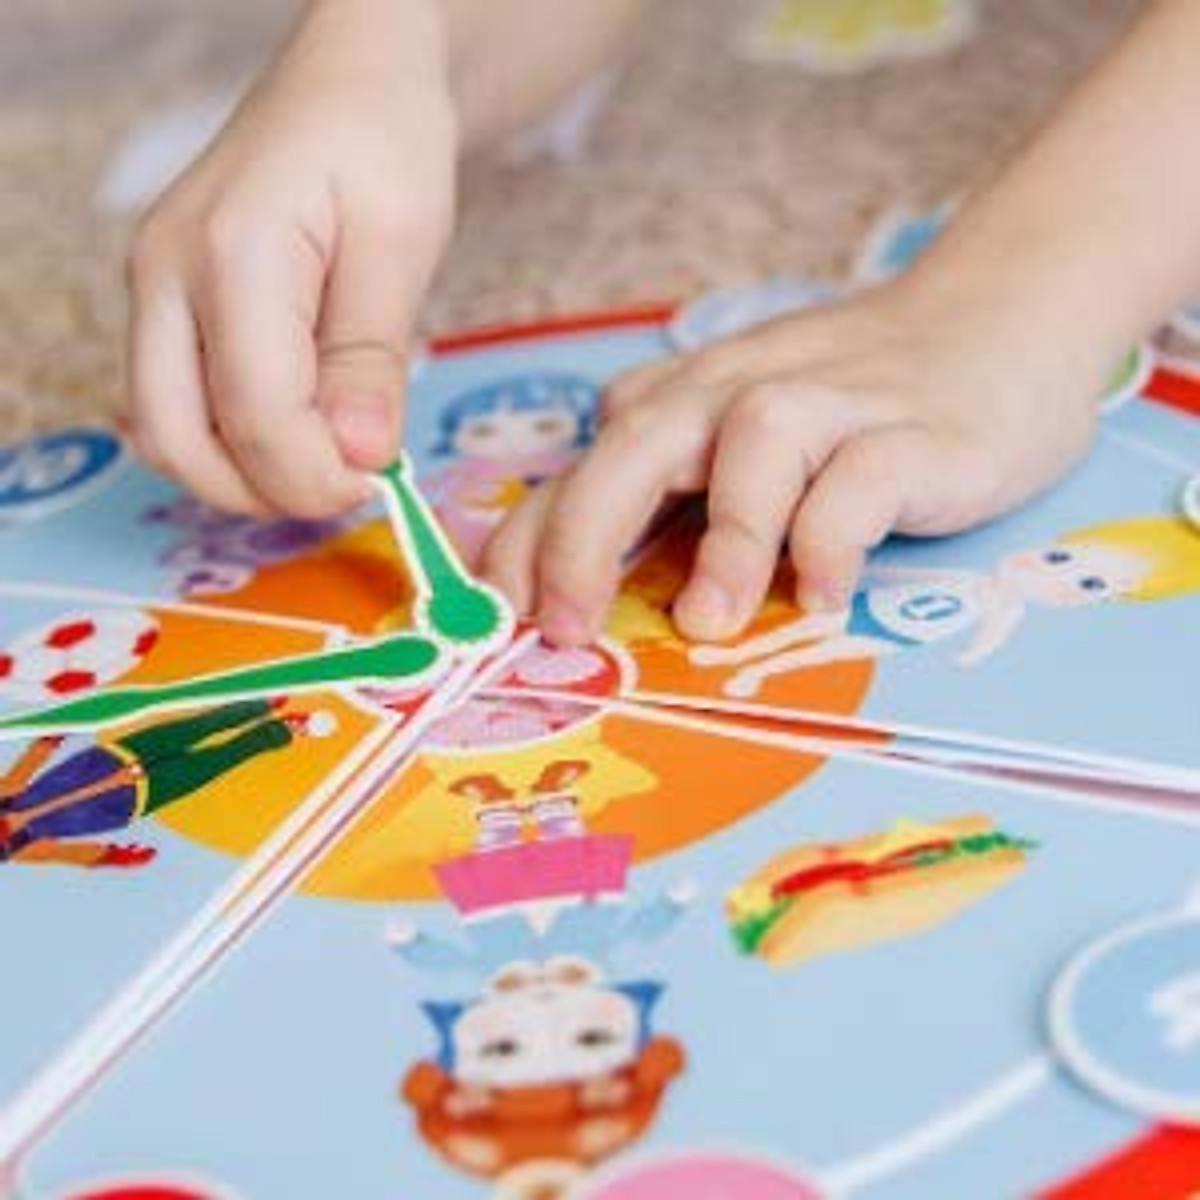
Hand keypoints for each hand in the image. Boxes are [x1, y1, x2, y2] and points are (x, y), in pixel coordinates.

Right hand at [126, 0, 455, 517]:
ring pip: (166, 435)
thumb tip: (356, 458)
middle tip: (349, 487)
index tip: (381, 481)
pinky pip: (175, 406)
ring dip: (242, 477)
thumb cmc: (384, 145)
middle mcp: (167, 275)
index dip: (319, 475)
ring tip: (324, 463)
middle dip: (269, 491)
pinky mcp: (162, 305)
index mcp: (234, 254)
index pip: (258, 416)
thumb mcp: (402, 244)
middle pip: (182, 442)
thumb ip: (371, 358)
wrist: (347, 84)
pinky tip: (293, 434)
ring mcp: (152, 289)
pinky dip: (228, 445)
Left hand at [483, 278, 1110, 644]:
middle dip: (585, 535)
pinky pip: (861, 481)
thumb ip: (669, 480)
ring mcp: (828, 404)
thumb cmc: (849, 399)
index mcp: (687, 400)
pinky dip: (834, 538)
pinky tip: (823, 594)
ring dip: (723, 539)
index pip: (585, 466)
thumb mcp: (739, 427)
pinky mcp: (911, 432)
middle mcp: (739, 392)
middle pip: (640, 444)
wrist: (994, 320)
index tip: (496, 615)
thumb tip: (579, 566)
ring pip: (754, 448)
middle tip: (563, 627)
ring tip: (707, 625)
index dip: (530, 540)